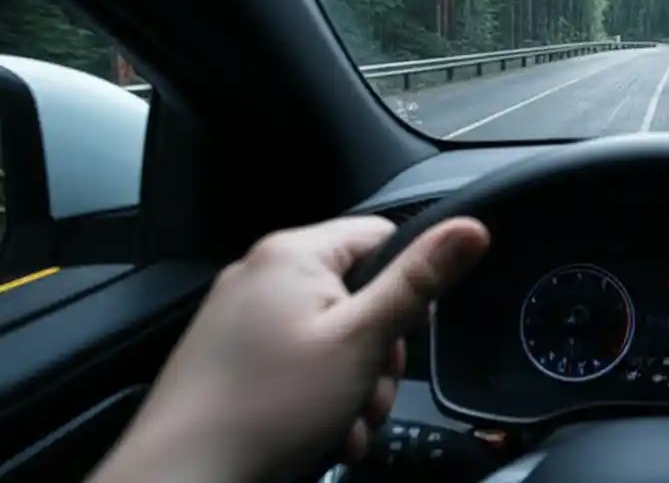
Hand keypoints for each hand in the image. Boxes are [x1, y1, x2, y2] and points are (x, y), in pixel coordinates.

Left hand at [90, 216, 488, 482]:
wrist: (182, 477)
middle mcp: (261, 275)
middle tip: (368, 391)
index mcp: (293, 254)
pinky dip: (319, 395)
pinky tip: (318, 430)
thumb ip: (417, 282)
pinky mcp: (231, 357)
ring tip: (341, 422)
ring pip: (332, 337)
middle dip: (378, 353)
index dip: (407, 286)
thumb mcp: (362, 340)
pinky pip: (298, 361)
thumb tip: (469, 228)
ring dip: (353, 384)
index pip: (382, 238)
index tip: (404, 333)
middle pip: (359, 295)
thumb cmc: (265, 409)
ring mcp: (241, 317)